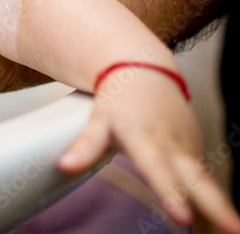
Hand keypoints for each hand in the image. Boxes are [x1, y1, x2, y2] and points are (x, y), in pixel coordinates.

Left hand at [59, 68, 239, 232]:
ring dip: (220, 212)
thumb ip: (86, 144)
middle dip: (216, 207)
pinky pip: (206, 182)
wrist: (145, 71)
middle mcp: (173, 144)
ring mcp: (189, 147)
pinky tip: (219, 230)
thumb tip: (65, 165)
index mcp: (146, 137)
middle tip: (231, 231)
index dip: (170, 192)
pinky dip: (214, 206)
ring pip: (207, 184)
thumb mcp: (99, 119)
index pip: (158, 168)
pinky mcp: (196, 150)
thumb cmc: (119, 99)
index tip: (183, 218)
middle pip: (196, 179)